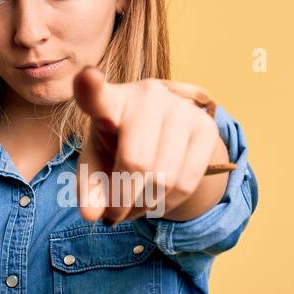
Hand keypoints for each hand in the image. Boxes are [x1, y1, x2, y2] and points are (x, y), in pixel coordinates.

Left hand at [71, 66, 224, 224]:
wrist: (162, 135)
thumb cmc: (116, 147)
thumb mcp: (96, 165)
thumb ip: (89, 188)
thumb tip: (92, 216)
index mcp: (109, 100)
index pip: (97, 94)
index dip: (91, 87)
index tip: (87, 77)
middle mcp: (147, 94)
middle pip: (136, 163)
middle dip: (123, 201)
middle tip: (114, 216)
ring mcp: (181, 108)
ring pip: (164, 179)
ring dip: (145, 207)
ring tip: (133, 208)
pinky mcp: (206, 127)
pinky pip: (187, 183)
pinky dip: (167, 204)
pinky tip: (155, 202)